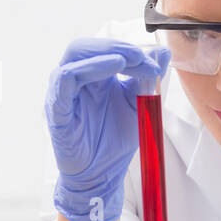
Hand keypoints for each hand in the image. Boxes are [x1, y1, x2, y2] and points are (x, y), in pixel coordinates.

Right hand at [45, 38, 169, 220]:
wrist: (102, 175)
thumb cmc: (114, 141)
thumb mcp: (139, 104)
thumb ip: (148, 78)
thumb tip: (164, 51)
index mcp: (92, 77)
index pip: (105, 49)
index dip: (131, 50)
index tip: (156, 62)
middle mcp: (74, 80)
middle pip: (86, 46)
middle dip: (117, 46)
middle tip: (143, 57)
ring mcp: (63, 92)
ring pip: (74, 55)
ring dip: (106, 51)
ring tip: (131, 59)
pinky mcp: (57, 108)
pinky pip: (66, 79)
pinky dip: (89, 68)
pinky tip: (112, 66)